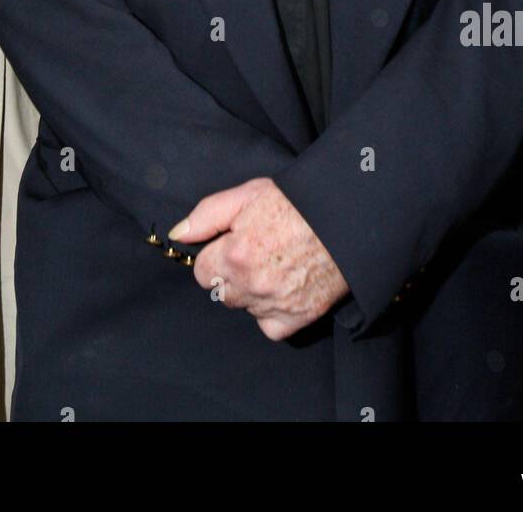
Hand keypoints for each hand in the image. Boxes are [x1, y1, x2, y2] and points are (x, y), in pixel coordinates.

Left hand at [171, 177, 348, 339]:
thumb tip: (178, 235)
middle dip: (232, 274)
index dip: (216, 256)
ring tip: (273, 266)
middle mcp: (251, 285)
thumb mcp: (247, 195)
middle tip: (256, 252)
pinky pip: (269, 327)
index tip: (232, 245)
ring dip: (251, 293)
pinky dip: (271, 313)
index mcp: (234, 254)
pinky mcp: (298, 317)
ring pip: (245, 308)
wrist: (345, 218)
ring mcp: (275, 304)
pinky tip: (282, 289)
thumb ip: (207, 216)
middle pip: (223, 292)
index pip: (202, 272)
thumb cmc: (297, 202)